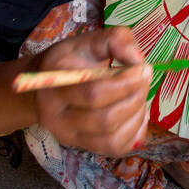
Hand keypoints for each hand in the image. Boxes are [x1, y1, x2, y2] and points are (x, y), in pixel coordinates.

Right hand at [31, 27, 150, 157]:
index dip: (125, 83)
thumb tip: (137, 59)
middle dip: (134, 98)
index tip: (143, 68)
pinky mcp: (83, 147)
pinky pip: (115, 149)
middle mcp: (56, 118)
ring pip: (112, 139)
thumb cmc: (69, 62)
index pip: (93, 93)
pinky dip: (135, 131)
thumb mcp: (87, 41)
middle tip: (144, 80)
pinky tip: (136, 113)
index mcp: (54, 86)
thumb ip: (115, 40)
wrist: (44, 87)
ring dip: (136, 115)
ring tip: (140, 95)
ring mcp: (68, 137)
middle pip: (104, 119)